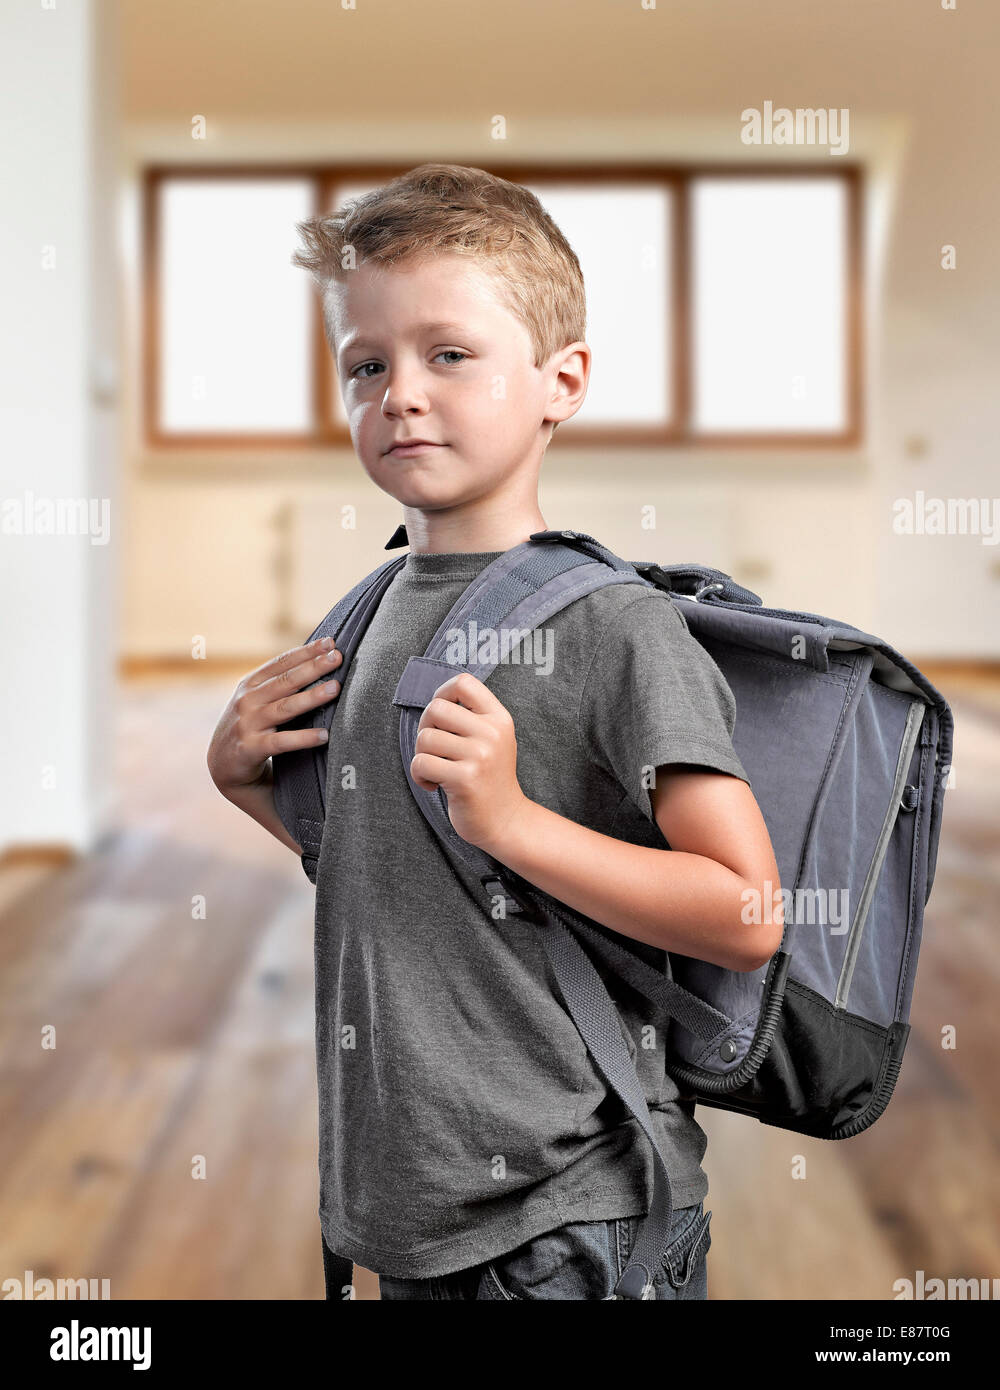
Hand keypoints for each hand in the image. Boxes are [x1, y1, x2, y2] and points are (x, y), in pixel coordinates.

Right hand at [206, 636, 343, 797]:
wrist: (222, 767)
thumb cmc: (249, 730)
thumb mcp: (256, 702)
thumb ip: (277, 686)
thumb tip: (316, 665)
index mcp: (250, 685)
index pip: (281, 663)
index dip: (306, 651)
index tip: (330, 642)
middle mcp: (247, 701)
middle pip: (286, 680)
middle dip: (313, 667)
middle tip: (337, 657)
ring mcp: (248, 724)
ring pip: (285, 707)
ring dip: (311, 696)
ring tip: (335, 688)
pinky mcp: (250, 749)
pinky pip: (281, 741)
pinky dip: (303, 738)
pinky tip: (324, 735)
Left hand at [410, 671, 528, 853]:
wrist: (506, 820)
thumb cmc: (490, 778)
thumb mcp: (493, 739)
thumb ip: (471, 716)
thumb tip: (436, 700)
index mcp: (499, 718)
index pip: (464, 682)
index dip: (443, 693)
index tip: (441, 717)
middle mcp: (492, 733)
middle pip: (437, 708)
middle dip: (425, 727)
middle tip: (434, 748)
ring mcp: (480, 756)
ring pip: (425, 737)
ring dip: (422, 755)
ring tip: (437, 769)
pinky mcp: (464, 779)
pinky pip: (421, 763)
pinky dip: (419, 775)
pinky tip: (433, 784)